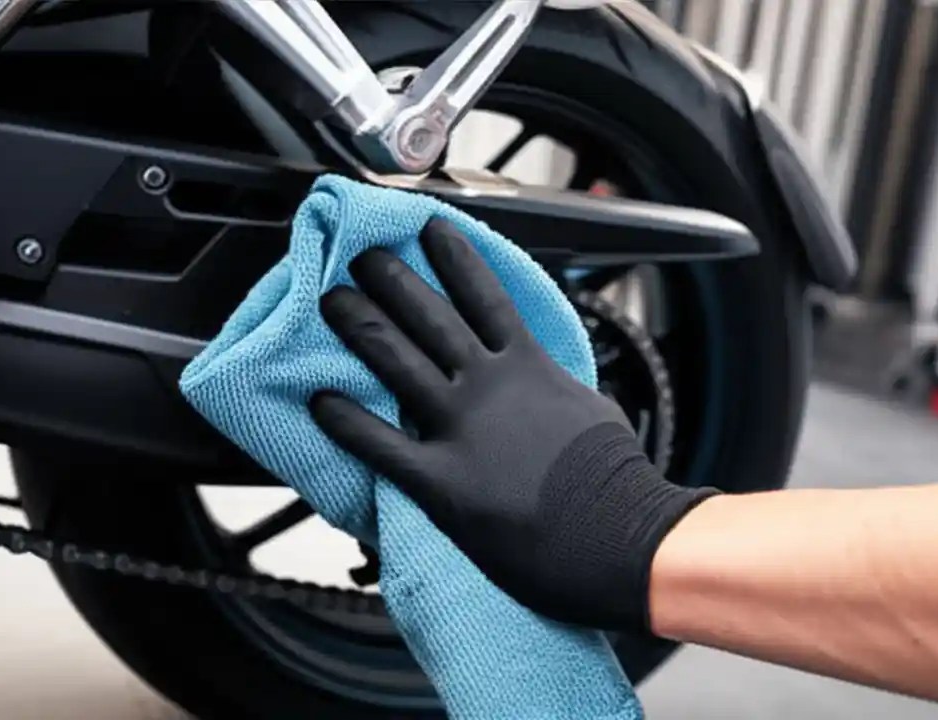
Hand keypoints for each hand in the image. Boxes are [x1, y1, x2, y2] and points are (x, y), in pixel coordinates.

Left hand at [310, 219, 715, 628]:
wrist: (618, 535)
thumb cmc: (615, 480)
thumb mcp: (593, 409)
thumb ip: (556, 388)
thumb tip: (552, 384)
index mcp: (528, 365)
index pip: (484, 295)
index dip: (454, 258)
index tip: (429, 228)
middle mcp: (488, 385)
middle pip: (427, 316)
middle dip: (389, 280)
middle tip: (362, 257)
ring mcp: (461, 427)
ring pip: (396, 360)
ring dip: (359, 325)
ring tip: (332, 301)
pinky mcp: (442, 479)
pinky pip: (380, 443)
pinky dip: (345, 421)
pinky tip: (319, 401)